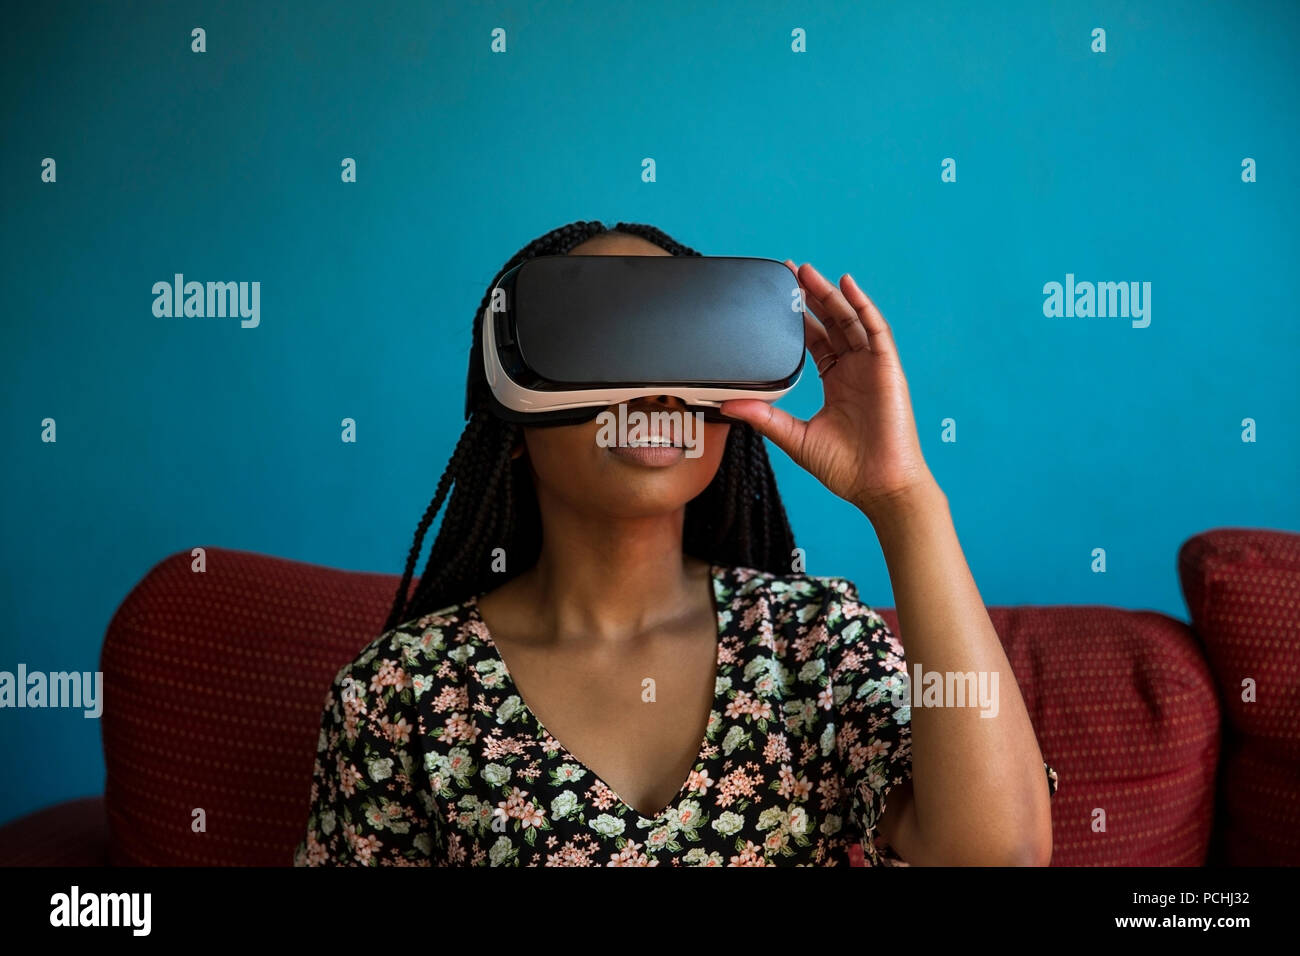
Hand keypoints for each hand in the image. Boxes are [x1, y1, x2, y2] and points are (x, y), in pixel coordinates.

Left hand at [719, 260, 936, 519]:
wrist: (879, 486)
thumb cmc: (845, 469)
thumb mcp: (795, 438)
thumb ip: (764, 418)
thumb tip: (727, 407)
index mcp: (834, 383)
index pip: (814, 341)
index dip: (798, 318)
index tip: (778, 297)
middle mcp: (853, 370)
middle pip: (831, 323)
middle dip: (811, 297)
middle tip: (789, 272)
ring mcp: (872, 367)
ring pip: (850, 320)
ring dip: (831, 294)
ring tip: (808, 272)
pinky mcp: (888, 369)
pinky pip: (877, 330)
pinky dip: (862, 305)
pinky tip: (847, 286)